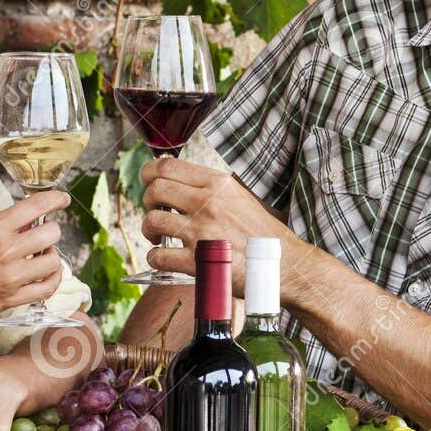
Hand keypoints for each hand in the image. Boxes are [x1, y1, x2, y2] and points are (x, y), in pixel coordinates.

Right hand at [0, 189, 68, 333]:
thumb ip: (3, 227)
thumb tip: (31, 221)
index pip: (35, 206)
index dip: (55, 199)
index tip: (61, 199)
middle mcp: (5, 249)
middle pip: (52, 232)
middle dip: (51, 232)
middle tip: (43, 236)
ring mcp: (11, 276)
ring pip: (53, 260)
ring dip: (52, 257)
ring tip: (42, 257)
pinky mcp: (13, 298)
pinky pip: (48, 287)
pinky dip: (53, 279)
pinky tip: (47, 275)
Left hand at [140, 158, 292, 293]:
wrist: (283, 264)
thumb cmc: (261, 233)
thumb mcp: (239, 196)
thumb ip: (210, 188)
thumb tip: (177, 182)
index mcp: (217, 184)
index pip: (167, 166)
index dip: (148, 174)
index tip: (148, 184)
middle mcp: (207, 203)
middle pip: (154, 190)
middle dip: (147, 201)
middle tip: (156, 212)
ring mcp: (202, 232)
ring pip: (151, 221)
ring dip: (148, 230)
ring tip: (157, 236)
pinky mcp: (198, 262)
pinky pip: (158, 256)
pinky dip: (155, 257)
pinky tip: (164, 258)